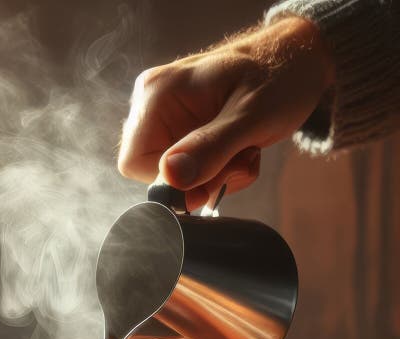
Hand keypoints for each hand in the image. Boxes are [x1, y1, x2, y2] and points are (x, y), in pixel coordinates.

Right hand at [118, 16, 334, 209]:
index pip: (134, 162)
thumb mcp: (250, 115)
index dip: (170, 181)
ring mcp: (167, 122)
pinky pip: (190, 174)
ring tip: (243, 151)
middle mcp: (153, 108)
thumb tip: (170, 177)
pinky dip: (218, 174)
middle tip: (238, 159)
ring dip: (215, 178)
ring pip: (175, 179)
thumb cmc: (279, 74)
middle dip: (200, 179)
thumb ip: (210, 148)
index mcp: (157, 94)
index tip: (210, 178)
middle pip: (154, 174)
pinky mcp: (182, 135)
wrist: (299, 61)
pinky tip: (239, 152)